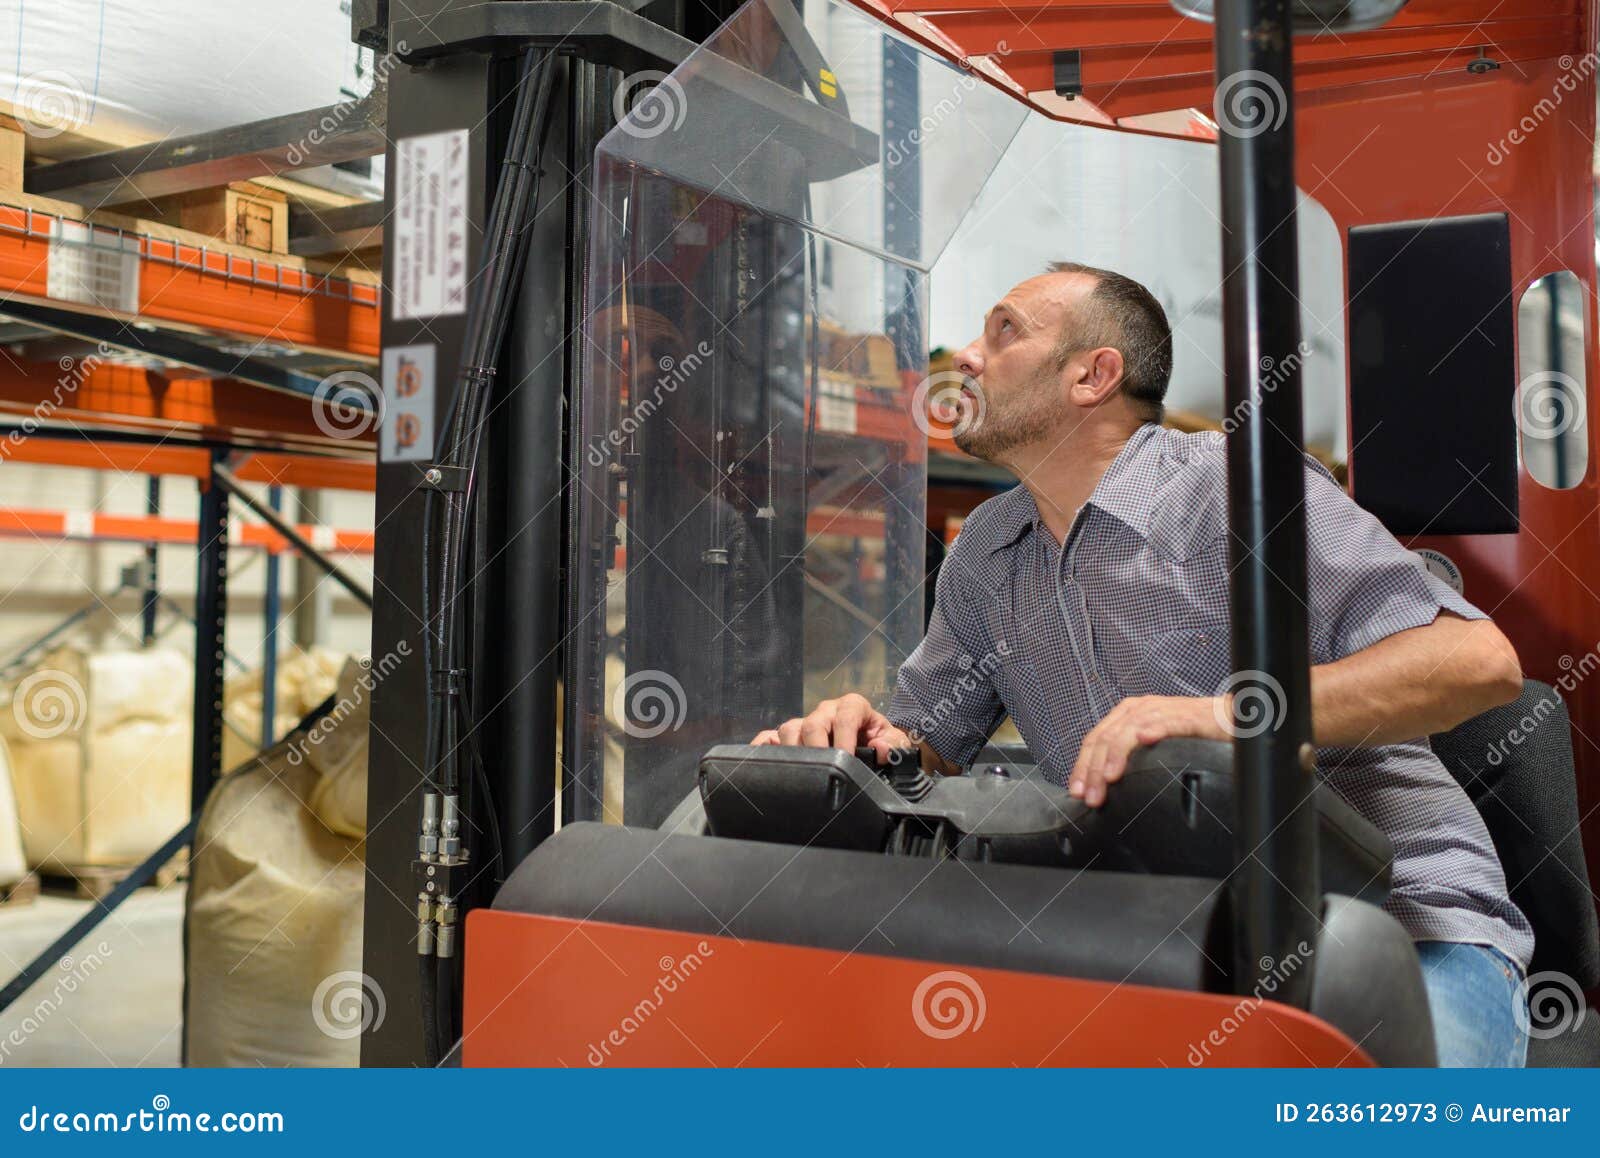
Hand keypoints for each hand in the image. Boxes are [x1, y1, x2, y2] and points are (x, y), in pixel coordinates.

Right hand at [751, 692, 913, 760]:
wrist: (872, 746)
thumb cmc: (882, 742)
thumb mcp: (896, 743)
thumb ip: (894, 745)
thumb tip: (880, 749)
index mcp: (852, 706)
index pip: (845, 717)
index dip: (844, 739)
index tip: (847, 760)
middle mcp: (826, 711)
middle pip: (813, 724)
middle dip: (816, 748)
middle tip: (823, 770)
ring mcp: (805, 722)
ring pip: (790, 729)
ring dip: (793, 751)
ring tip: (802, 771)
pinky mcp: (790, 735)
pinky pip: (769, 736)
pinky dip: (762, 748)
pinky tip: (763, 763)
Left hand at [1069, 695, 1225, 807]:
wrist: (1231, 720)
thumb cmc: (1193, 736)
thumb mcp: (1153, 747)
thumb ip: (1131, 760)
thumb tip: (1106, 787)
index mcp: (1128, 715)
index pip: (1095, 740)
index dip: (1082, 766)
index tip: (1077, 793)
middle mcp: (1140, 710)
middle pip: (1106, 739)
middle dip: (1094, 771)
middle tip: (1091, 797)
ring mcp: (1161, 711)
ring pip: (1128, 732)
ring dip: (1115, 757)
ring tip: (1109, 779)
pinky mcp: (1186, 716)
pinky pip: (1165, 721)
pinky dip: (1153, 730)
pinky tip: (1144, 741)